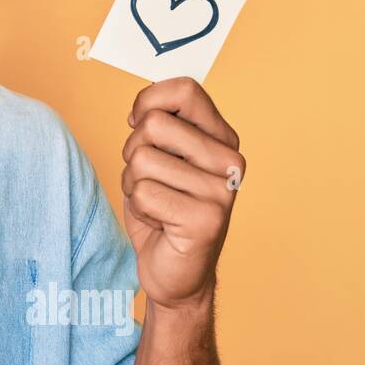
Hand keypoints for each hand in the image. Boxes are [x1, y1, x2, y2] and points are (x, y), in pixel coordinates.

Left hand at [120, 77, 244, 311]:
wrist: (177, 274)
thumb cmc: (163, 209)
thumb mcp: (161, 157)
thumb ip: (160, 125)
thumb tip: (144, 107)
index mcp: (222, 138)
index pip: (185, 90)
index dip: (148, 101)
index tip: (139, 122)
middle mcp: (229, 160)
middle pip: (153, 124)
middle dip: (134, 152)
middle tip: (152, 180)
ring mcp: (221, 190)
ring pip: (141, 160)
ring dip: (134, 185)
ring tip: (157, 204)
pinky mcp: (206, 219)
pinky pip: (142, 193)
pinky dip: (139, 209)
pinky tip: (161, 223)